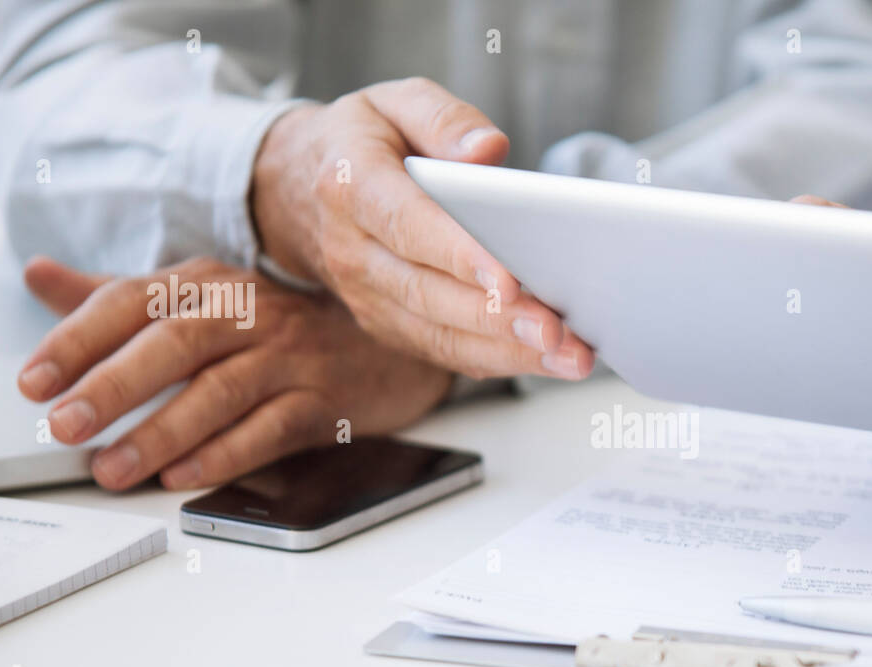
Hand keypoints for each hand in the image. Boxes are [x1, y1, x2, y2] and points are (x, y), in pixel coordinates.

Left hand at [17, 256, 453, 490]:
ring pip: (220, 391)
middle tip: (65, 426)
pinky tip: (186, 475)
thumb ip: (121, 295)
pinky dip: (227, 453)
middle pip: (175, 344)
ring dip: (162, 433)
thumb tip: (39, 274)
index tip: (34, 381)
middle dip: (114, 387)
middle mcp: (251, 312)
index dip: (80, 339)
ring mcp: (292, 358)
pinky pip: (272, 428)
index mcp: (211, 284)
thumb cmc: (287, 329)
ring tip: (114, 469)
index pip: (133, 301)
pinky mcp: (325, 401)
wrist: (390, 347)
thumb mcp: (206, 300)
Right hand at [251, 77, 592, 379]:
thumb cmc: (368, 141)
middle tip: (556, 329)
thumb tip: (488, 151)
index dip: (458, 255)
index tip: (508, 279)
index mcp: (352, 184)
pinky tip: (550, 361)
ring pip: (439, 334)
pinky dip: (500, 360)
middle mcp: (353, 250)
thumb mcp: (395, 101)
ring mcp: (368, 296)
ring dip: (507, 351)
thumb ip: (443, 118)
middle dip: (496, 317)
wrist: (303, 188)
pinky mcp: (389, 325)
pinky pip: (445, 352)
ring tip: (568, 355)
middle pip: (428, 292)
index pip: (408, 225)